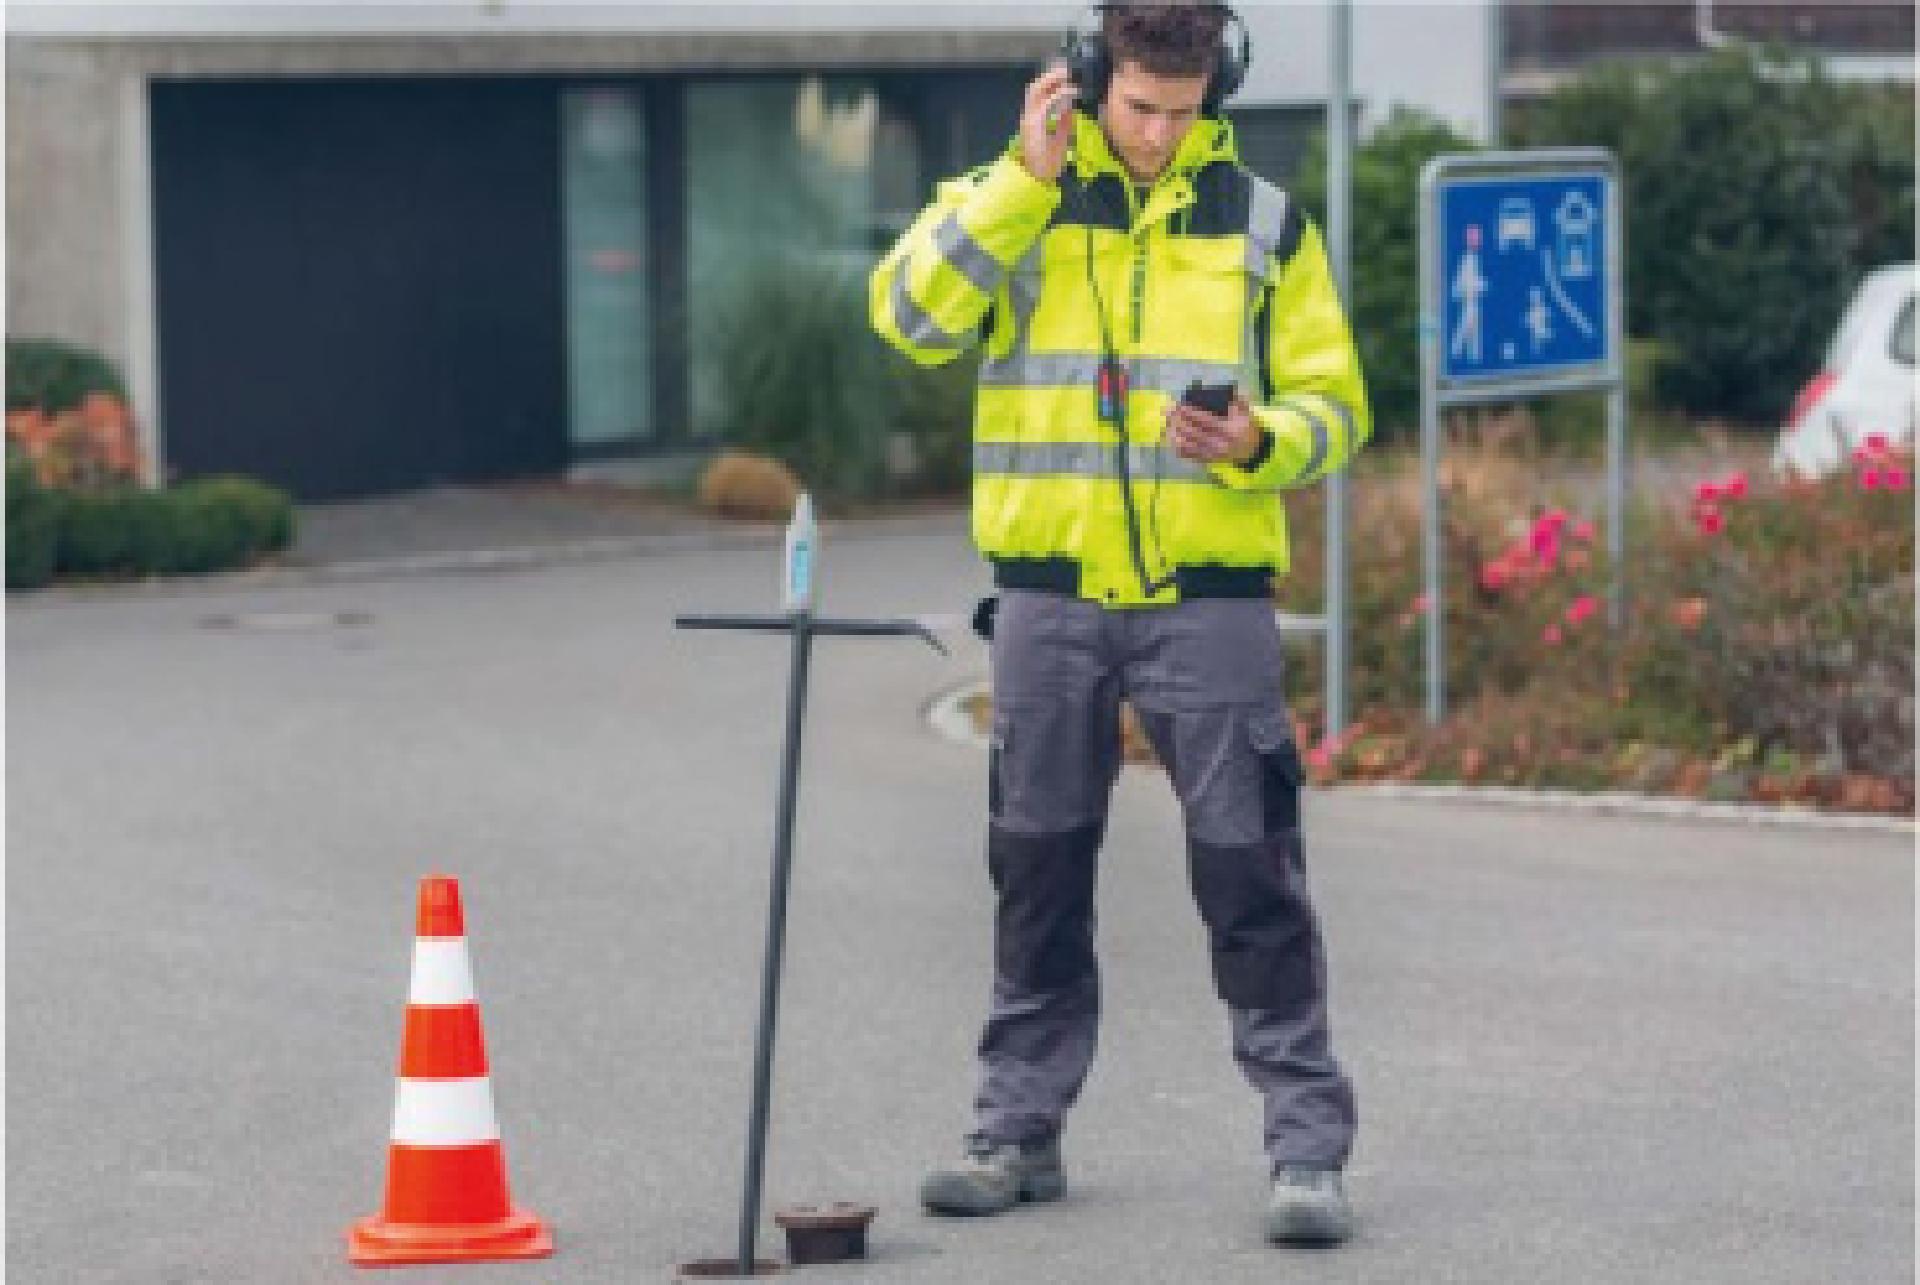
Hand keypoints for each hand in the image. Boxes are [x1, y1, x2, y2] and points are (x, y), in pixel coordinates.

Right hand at [1019, 64, 1077, 184]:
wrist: (1039, 179)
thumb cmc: (1048, 163)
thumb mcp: (1060, 138)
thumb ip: (1064, 123)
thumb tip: (1070, 107)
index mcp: (1032, 119)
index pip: (1038, 93)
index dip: (1049, 81)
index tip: (1064, 74)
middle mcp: (1028, 116)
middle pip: (1035, 87)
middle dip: (1050, 76)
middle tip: (1067, 69)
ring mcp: (1029, 120)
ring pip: (1037, 92)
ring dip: (1053, 82)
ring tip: (1068, 78)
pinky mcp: (1033, 126)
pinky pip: (1045, 106)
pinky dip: (1057, 97)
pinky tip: (1069, 95)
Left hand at [1166, 394, 1261, 465]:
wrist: (1252, 449)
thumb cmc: (1246, 426)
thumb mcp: (1246, 412)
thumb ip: (1239, 401)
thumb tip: (1232, 389)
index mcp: (1228, 429)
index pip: (1206, 421)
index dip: (1192, 413)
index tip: (1180, 406)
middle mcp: (1220, 443)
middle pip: (1195, 432)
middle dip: (1181, 422)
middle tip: (1169, 413)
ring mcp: (1213, 453)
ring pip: (1192, 445)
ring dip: (1178, 435)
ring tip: (1168, 425)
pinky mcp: (1209, 460)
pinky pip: (1192, 456)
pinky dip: (1181, 449)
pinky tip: (1173, 441)